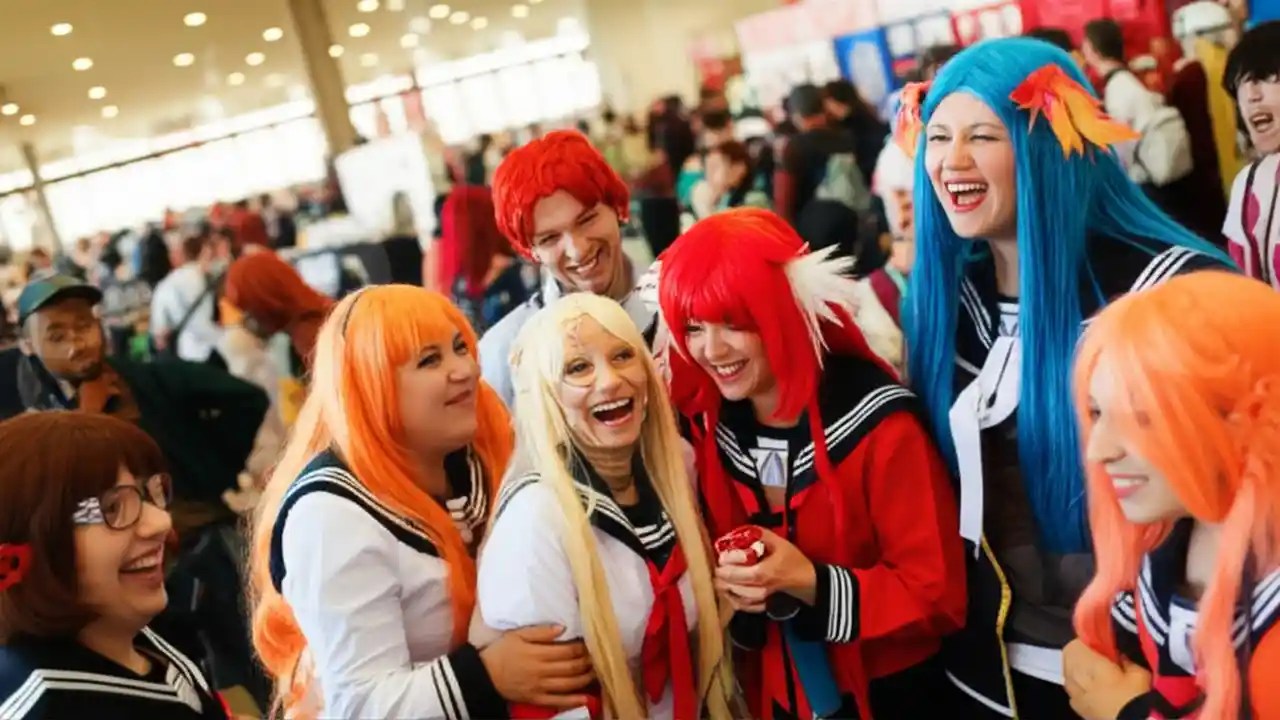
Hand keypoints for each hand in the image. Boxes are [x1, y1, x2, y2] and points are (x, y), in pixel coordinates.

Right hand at [480, 625, 594, 709]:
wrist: (483, 675)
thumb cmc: (501, 651)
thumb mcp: (517, 635)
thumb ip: (540, 631)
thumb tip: (563, 628)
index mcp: (537, 653)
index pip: (567, 650)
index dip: (581, 647)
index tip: (590, 643)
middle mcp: (541, 670)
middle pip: (570, 667)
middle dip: (587, 662)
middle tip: (597, 657)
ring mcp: (540, 687)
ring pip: (568, 684)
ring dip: (584, 678)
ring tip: (595, 672)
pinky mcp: (536, 699)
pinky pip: (557, 701)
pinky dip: (573, 700)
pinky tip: (585, 698)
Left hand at [714, 528, 816, 612]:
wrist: (806, 579)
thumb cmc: (793, 560)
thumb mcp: (779, 542)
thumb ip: (760, 535)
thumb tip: (742, 532)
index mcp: (763, 572)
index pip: (737, 572)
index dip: (726, 565)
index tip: (721, 558)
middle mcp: (761, 588)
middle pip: (734, 585)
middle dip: (722, 577)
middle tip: (716, 569)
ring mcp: (762, 599)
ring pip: (737, 598)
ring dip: (725, 590)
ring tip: (719, 581)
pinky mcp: (763, 606)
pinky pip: (745, 607)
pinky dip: (734, 602)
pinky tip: (729, 594)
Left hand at [1063, 639, 1151, 719]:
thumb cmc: (1135, 697)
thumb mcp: (1139, 672)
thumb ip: (1127, 659)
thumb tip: (1120, 652)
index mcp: (1085, 662)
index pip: (1075, 644)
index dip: (1087, 642)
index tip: (1101, 644)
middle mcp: (1073, 676)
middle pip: (1069, 658)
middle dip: (1082, 656)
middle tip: (1101, 658)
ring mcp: (1072, 694)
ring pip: (1069, 675)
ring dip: (1079, 672)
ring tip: (1098, 675)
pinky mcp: (1077, 709)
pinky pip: (1073, 692)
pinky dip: (1081, 688)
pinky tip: (1095, 692)